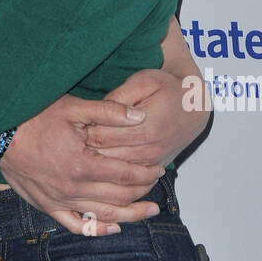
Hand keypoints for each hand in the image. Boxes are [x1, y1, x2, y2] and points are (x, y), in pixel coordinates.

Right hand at [0, 96, 166, 236]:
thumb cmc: (34, 116)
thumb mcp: (73, 107)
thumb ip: (108, 112)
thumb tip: (141, 116)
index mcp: (83, 164)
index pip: (126, 174)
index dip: (147, 172)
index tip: (160, 167)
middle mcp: (73, 188)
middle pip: (119, 197)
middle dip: (143, 191)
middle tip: (157, 183)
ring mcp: (59, 201)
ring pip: (103, 215)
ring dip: (129, 215)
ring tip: (148, 211)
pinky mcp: (46, 206)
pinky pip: (75, 225)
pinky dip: (96, 229)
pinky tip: (113, 228)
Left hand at [74, 65, 209, 166]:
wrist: (194, 106)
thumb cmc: (167, 88)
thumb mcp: (143, 81)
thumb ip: (118, 98)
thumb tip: (95, 112)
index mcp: (146, 127)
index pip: (103, 135)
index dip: (81, 133)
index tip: (68, 128)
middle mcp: (151, 149)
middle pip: (106, 157)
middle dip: (84, 151)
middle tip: (66, 144)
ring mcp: (154, 162)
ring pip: (116, 172)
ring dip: (96, 166)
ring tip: (77, 155)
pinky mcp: (155, 169)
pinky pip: (130, 179)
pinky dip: (112, 175)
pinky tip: (96, 168)